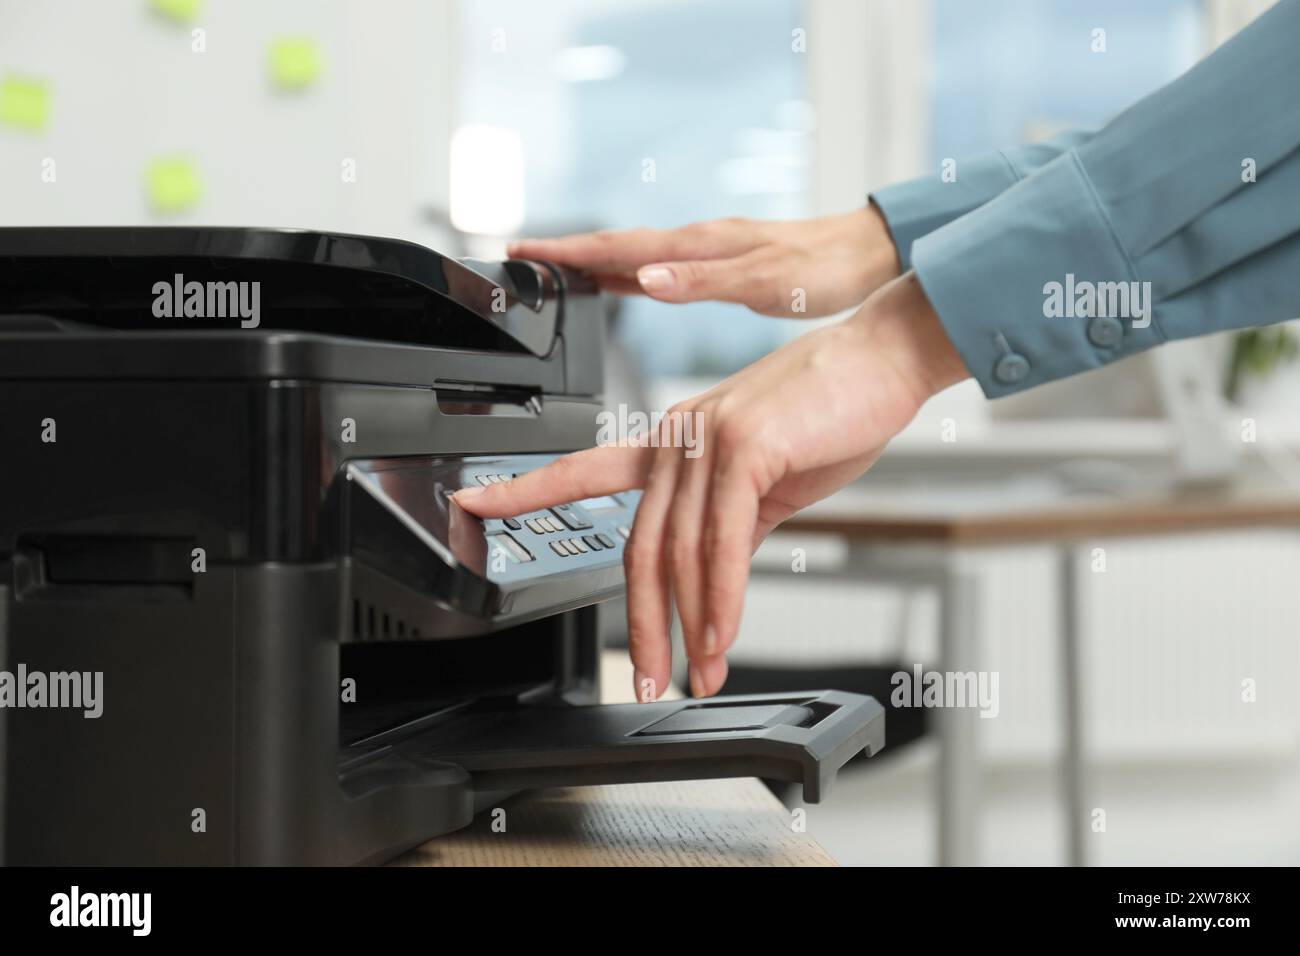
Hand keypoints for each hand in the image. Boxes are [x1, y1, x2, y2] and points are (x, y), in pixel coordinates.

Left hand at [454, 273, 967, 699]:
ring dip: (689, 626)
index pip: (584, 471)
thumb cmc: (828, 413)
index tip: (474, 503)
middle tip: (650, 679)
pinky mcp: (743, 447)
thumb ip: (731, 525)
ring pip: (677, 552)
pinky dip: (721, 599)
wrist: (881, 363)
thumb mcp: (765, 481)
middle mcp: (675, 438)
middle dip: (643, 625)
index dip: (524, 489)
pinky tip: (723, 637)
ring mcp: (704, 439)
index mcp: (670, 441)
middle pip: (638, 546)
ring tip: (698, 674)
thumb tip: (713, 578)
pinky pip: (721, 541)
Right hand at [508, 205, 899, 317]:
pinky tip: (619, 284)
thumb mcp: (762, 282)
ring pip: (633, 256)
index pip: (616, 247)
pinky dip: (626, 274)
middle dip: (565, 253)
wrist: (864, 256)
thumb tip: (643, 281)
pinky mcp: (719, 265)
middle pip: (615, 247)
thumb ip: (701, 283)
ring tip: (554, 272)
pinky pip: (657, 267)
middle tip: (521, 260)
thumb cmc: (822, 270)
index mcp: (698, 247)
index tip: (522, 251)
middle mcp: (696, 245)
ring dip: (591, 263)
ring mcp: (705, 253)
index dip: (566, 252)